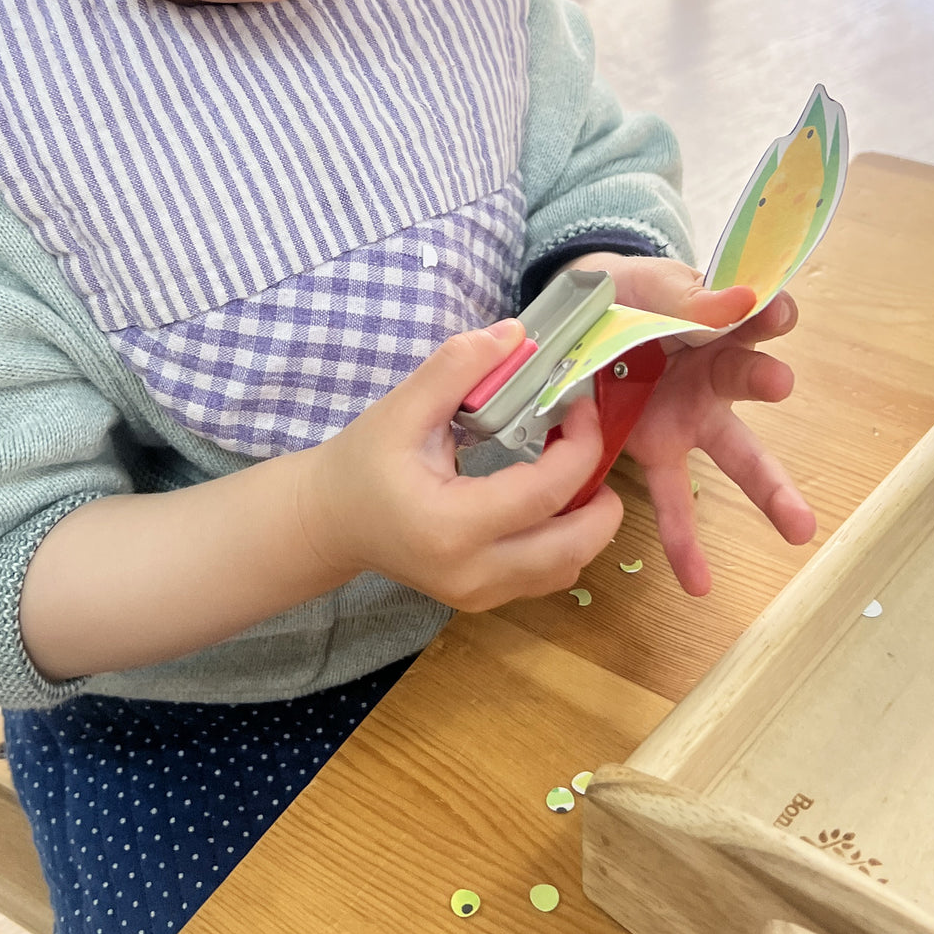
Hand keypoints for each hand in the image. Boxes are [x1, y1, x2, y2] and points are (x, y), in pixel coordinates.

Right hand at [297, 320, 623, 610]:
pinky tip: (550, 498)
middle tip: (591, 446)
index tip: (581, 408)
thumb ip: (457, 368)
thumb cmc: (362, 465)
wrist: (331, 522)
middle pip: (574, 548)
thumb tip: (517, 334)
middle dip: (602, 495)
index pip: (544, 494)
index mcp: (449, 526)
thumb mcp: (401, 410)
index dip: (581, 448)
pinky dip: (565, 539)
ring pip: (569, 567)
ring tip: (572, 471)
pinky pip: (548, 576)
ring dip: (588, 521)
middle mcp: (472, 572)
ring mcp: (480, 594)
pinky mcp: (484, 599)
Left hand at [566, 253, 816, 594]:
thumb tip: (741, 298)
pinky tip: (700, 583)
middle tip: (778, 383)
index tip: (774, 313)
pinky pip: (673, 500)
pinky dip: (684, 542)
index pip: (753, 314)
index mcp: (716, 324)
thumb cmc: (626, 296)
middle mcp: (714, 374)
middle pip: (751, 379)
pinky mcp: (657, 450)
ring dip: (769, 491)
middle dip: (766, 381)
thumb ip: (684, 295)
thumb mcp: (644, 286)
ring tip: (800, 529)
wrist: (576, 323)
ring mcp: (689, 417)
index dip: (767, 313)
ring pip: (738, 456)